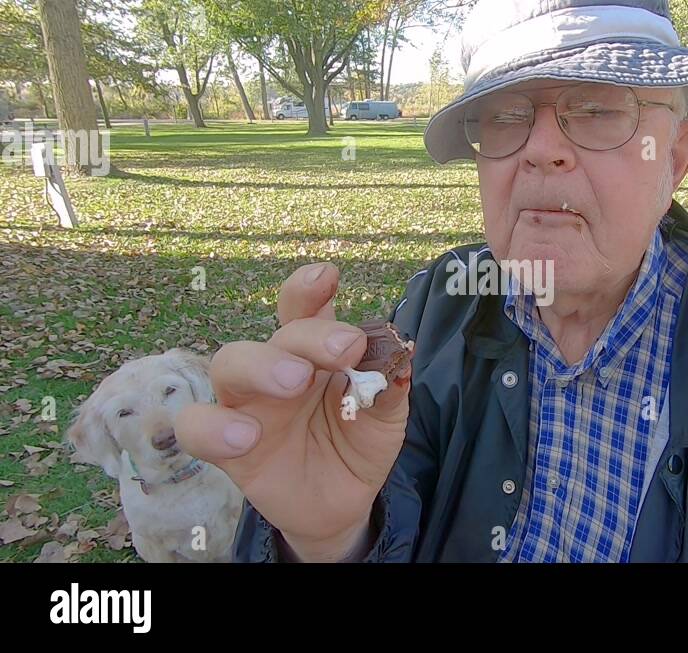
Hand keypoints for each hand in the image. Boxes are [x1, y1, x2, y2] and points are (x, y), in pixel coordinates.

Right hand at [176, 263, 410, 560]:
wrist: (345, 501)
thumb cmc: (359, 442)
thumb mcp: (385, 416)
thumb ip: (388, 387)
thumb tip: (399, 357)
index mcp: (315, 351)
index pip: (304, 308)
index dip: (309, 288)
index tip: (327, 277)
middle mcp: (277, 368)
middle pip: (276, 335)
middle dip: (308, 335)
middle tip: (343, 349)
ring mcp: (248, 404)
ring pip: (228, 364)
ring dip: (260, 366)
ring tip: (295, 382)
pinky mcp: (228, 447)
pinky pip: (196, 426)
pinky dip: (214, 426)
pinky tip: (247, 436)